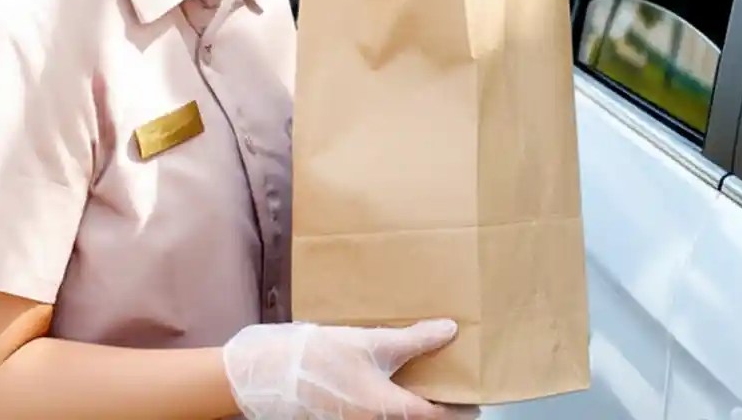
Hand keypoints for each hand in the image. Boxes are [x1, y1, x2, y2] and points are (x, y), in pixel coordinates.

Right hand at [222, 319, 480, 419]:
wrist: (264, 375)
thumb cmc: (319, 357)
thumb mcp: (370, 342)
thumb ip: (414, 339)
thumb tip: (450, 329)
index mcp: (388, 409)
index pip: (438, 418)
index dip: (461, 409)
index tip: (477, 401)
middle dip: (437, 408)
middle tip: (452, 387)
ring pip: (396, 418)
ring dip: (413, 404)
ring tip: (424, 380)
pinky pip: (376, 414)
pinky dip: (390, 403)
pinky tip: (390, 381)